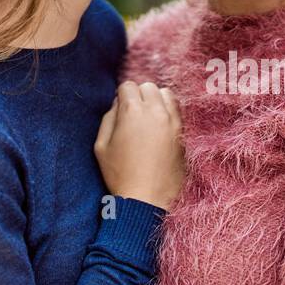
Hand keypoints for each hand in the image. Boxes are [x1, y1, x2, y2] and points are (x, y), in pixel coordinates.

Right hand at [94, 80, 184, 209]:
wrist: (147, 198)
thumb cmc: (119, 174)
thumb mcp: (101, 146)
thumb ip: (108, 118)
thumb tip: (118, 104)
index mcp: (132, 111)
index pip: (128, 86)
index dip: (121, 96)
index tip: (120, 111)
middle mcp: (155, 111)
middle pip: (148, 86)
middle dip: (139, 95)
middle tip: (133, 114)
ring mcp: (172, 121)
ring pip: (166, 94)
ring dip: (156, 100)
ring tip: (149, 117)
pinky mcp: (182, 133)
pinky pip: (178, 109)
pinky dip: (168, 111)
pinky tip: (160, 125)